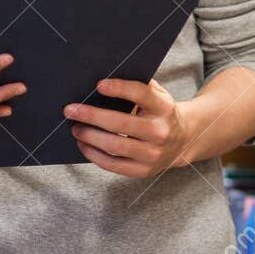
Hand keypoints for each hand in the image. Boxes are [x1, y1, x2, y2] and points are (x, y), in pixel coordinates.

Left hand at [63, 78, 191, 178]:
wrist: (183, 141)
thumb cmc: (160, 113)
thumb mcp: (158, 95)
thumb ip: (138, 87)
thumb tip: (102, 82)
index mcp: (164, 108)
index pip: (141, 94)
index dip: (120, 89)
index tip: (99, 85)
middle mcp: (160, 132)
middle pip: (121, 124)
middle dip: (91, 116)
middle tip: (71, 110)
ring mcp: (153, 154)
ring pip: (114, 146)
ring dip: (89, 136)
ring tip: (76, 128)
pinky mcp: (143, 171)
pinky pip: (113, 165)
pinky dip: (94, 154)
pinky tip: (83, 144)